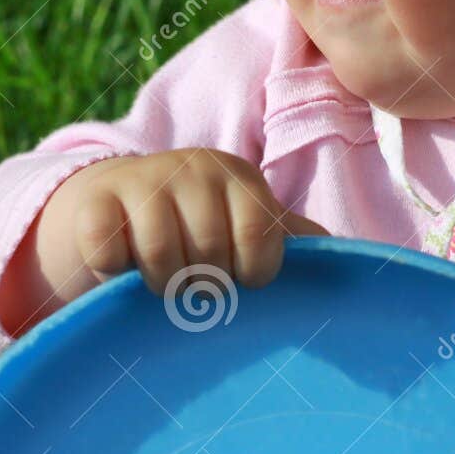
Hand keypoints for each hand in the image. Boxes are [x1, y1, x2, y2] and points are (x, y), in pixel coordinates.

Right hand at [41, 148, 326, 294]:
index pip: (262, 242)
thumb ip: (293, 240)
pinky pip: (109, 254)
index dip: (251, 276)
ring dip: (159, 285)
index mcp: (240, 178)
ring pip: (162, 259)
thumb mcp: (242, 226)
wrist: (108, 206)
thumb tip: (358, 261)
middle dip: (201, 285)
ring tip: (158, 278)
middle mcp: (194, 168)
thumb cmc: (192, 228)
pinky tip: (117, 266)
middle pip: (210, 256)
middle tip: (191, 280)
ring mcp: (143, 180)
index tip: (237, 278)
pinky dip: (113, 273)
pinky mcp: (96, 201)